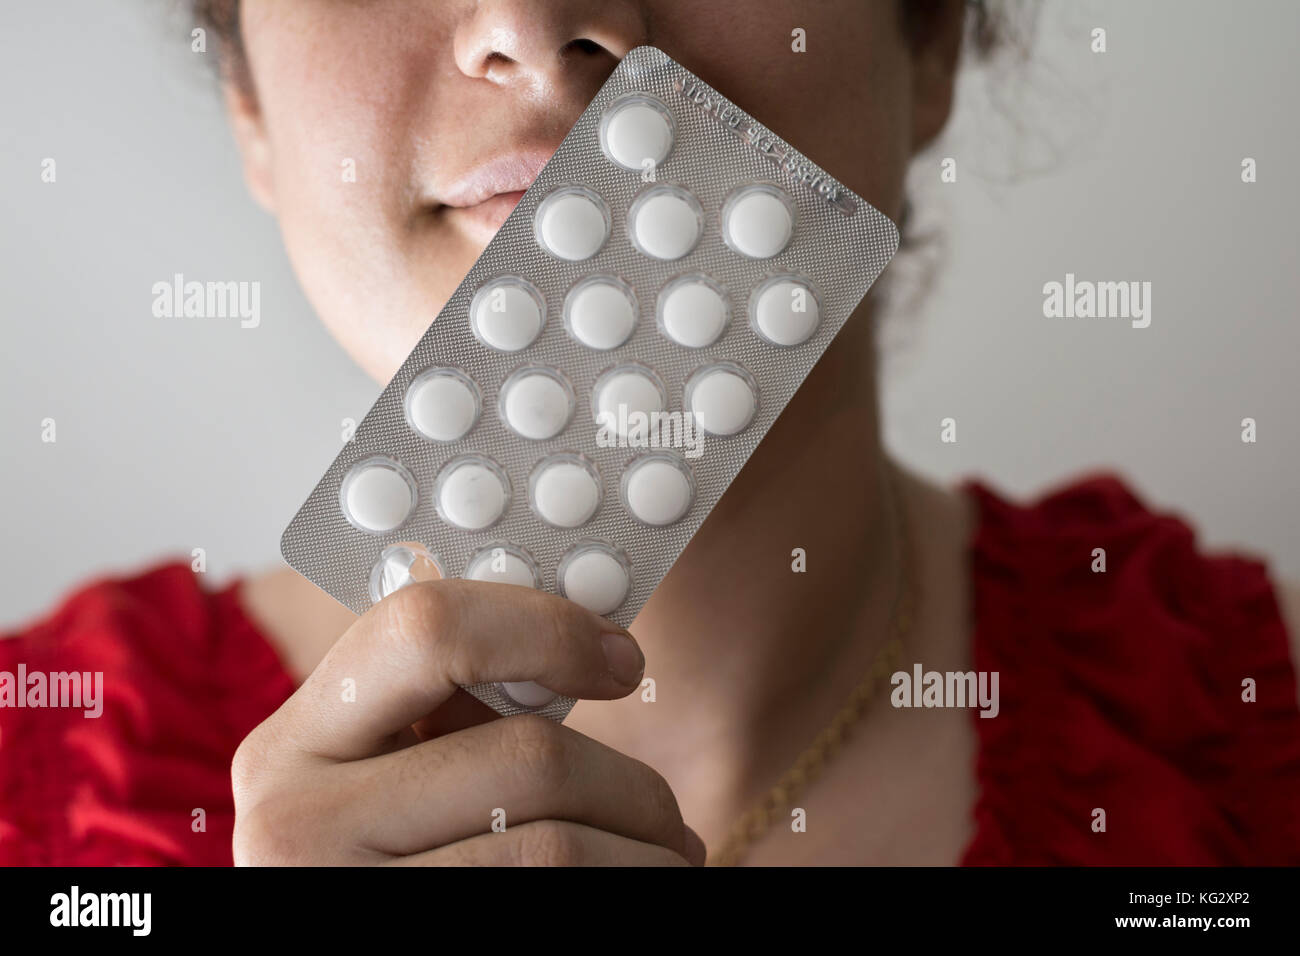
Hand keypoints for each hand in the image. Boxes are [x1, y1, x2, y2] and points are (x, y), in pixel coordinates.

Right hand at [232, 579, 704, 864]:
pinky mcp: (405, 953)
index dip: (547, 630)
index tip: (619, 661)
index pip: (425, 630)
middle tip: (665, 813)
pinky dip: (620, 887)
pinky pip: (553, 903)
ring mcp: (346, 898)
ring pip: (554, 848)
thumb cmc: (371, 864)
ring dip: (643, 853)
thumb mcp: (373, 783)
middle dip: (628, 785)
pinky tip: (628, 887)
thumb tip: (590, 656)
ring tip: (662, 860)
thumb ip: (447, 718)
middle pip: (526, 758)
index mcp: (292, 744)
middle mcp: (298, 823)